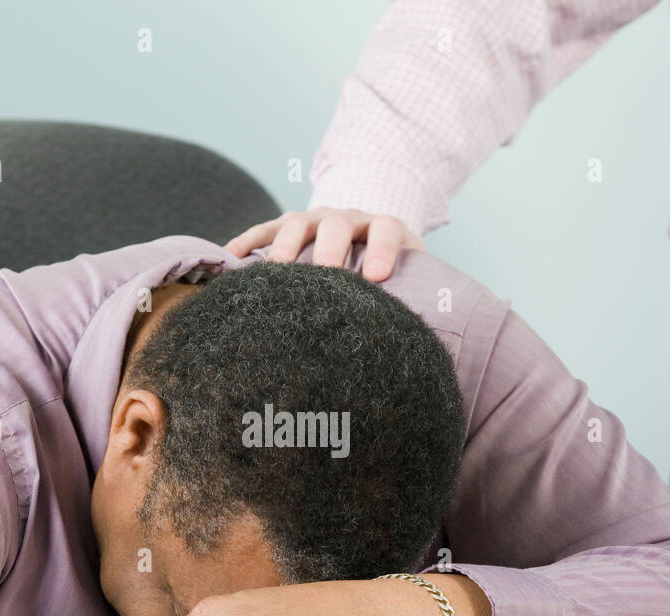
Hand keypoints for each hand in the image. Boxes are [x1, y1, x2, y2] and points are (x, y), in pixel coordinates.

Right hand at [224, 207, 424, 281]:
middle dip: (329, 248)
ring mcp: (313, 218)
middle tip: (323, 272)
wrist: (370, 236)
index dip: (384, 250)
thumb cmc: (392, 273)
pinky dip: (246, 242)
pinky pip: (263, 230)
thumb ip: (421, 298)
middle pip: (336, 224)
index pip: (386, 230)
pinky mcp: (286, 225)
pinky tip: (229, 258)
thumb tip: (440, 343)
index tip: (378, 278)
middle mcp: (347, 218)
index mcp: (383, 227)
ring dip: (285, 245)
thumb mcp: (412, 277)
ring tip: (275, 270)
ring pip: (296, 223)